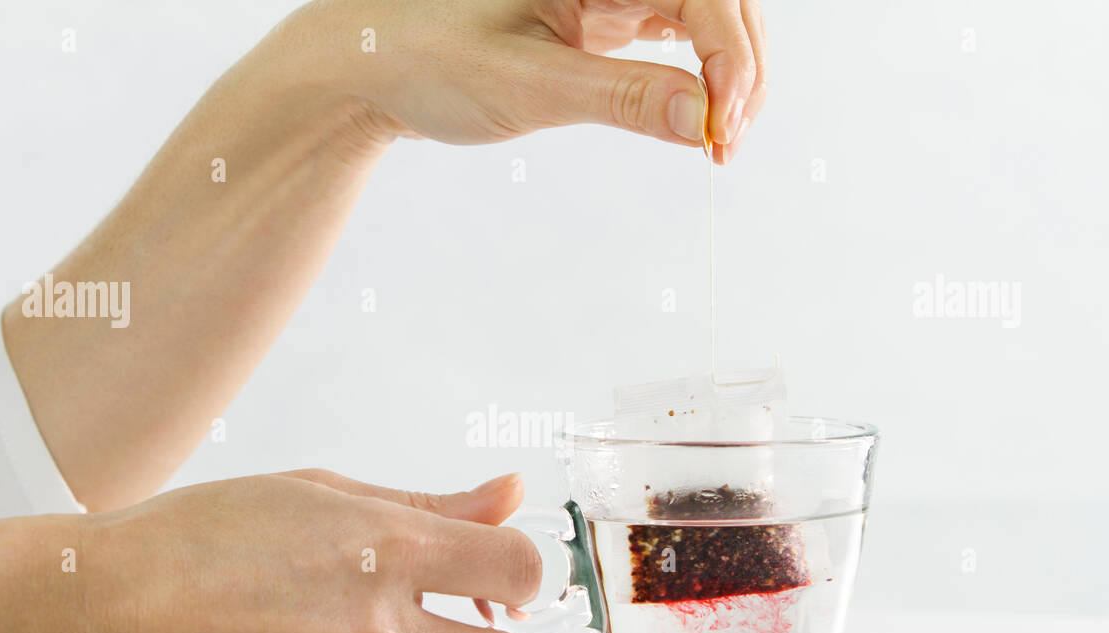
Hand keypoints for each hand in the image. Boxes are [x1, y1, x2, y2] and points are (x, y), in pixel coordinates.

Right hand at [85, 470, 540, 632]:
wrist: (101, 612)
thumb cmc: (197, 539)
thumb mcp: (319, 493)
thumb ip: (427, 505)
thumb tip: (509, 493)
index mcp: (382, 548)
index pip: (517, 570)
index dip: (523, 575)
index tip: (502, 579)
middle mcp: (371, 627)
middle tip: (464, 631)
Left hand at [295, 0, 767, 162]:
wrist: (368, 64)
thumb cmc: (427, 57)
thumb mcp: (529, 84)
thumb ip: (623, 98)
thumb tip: (700, 121)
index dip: (731, 56)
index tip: (723, 125)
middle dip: (740, 68)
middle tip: (726, 144)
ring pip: (705, 14)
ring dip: (726, 73)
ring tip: (716, 139)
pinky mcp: (601, 13)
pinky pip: (673, 32)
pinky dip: (695, 74)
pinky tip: (694, 116)